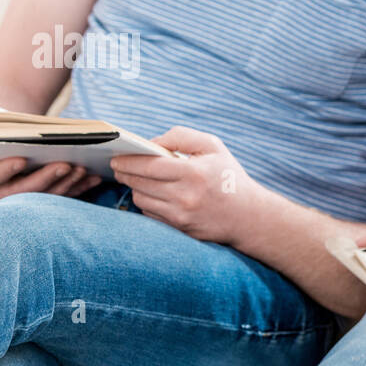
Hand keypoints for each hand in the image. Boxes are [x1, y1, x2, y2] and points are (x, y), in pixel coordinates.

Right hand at [0, 142, 101, 211]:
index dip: (3, 171)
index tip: (21, 159)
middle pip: (22, 192)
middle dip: (45, 179)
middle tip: (66, 164)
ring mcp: (19, 202)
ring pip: (45, 197)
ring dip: (66, 185)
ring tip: (83, 169)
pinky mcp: (39, 201)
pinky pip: (61, 198)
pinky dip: (79, 189)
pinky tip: (94, 178)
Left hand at [108, 126, 263, 244]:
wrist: (249, 216)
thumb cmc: (229, 176)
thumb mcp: (213, 146)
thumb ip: (181, 136)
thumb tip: (150, 143)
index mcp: (194, 173)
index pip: (149, 164)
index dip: (128, 160)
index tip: (116, 157)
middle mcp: (186, 197)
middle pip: (140, 183)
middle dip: (125, 173)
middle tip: (119, 166)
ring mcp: (181, 216)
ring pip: (141, 199)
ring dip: (136, 188)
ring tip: (139, 179)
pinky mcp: (179, 229)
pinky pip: (150, 214)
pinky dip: (148, 202)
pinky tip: (154, 195)